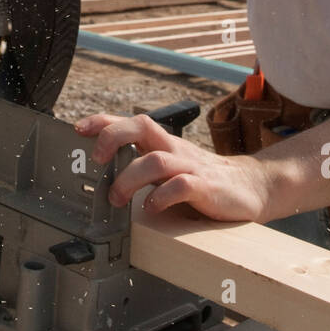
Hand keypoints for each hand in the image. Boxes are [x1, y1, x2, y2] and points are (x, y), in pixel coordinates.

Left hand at [75, 112, 270, 221]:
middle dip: (112, 138)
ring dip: (129, 178)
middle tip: (96, 160)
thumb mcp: (169, 167)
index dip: (103, 122)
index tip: (78, 128)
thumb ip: (142, 166)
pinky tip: (152, 207)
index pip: (130, 122)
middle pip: (141, 126)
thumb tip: (103, 173)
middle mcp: (174, 149)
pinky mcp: (206, 188)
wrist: (251, 187)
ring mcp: (191, 167)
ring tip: (117, 198)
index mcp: (163, 144)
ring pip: (155, 161)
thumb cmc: (203, 179)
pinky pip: (181, 187)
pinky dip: (162, 197)